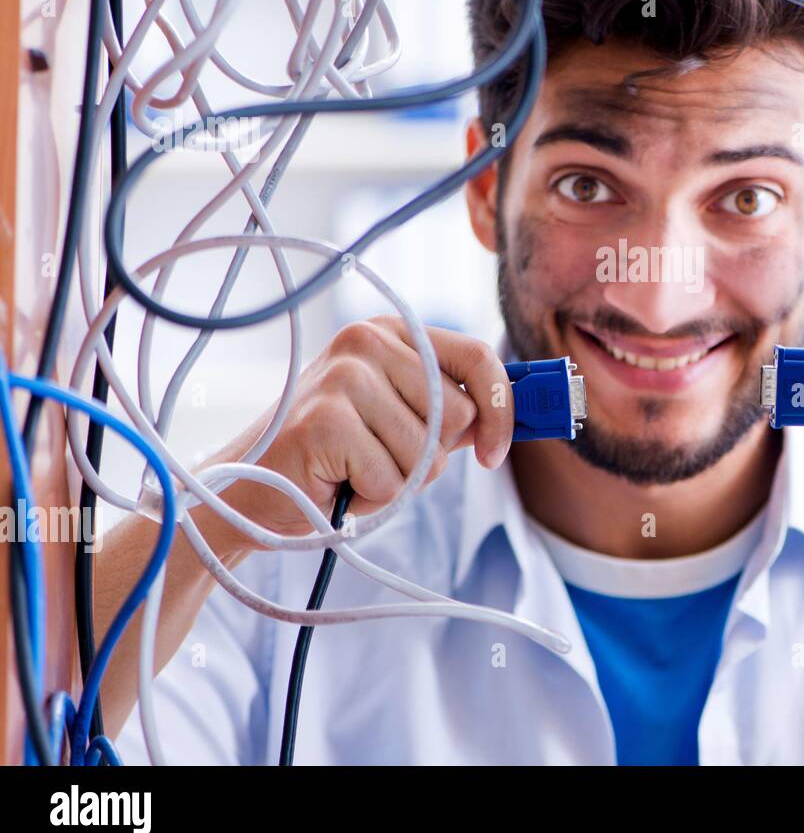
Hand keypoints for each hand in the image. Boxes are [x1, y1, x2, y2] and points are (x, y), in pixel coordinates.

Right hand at [205, 317, 513, 553]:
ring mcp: (343, 377)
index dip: (501, 410)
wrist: (251, 491)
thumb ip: (455, 414)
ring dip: (397, 482)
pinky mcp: (324, 420)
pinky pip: (390, 479)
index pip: (477, 356)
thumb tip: (522, 411)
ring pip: (426, 453)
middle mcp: (366, 342)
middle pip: (458, 414)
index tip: (494, 454)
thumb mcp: (404, 424)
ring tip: (353, 471)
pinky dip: (370, 499)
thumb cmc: (336, 459)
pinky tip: (336, 484)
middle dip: (431, 457)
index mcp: (392, 334)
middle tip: (380, 460)